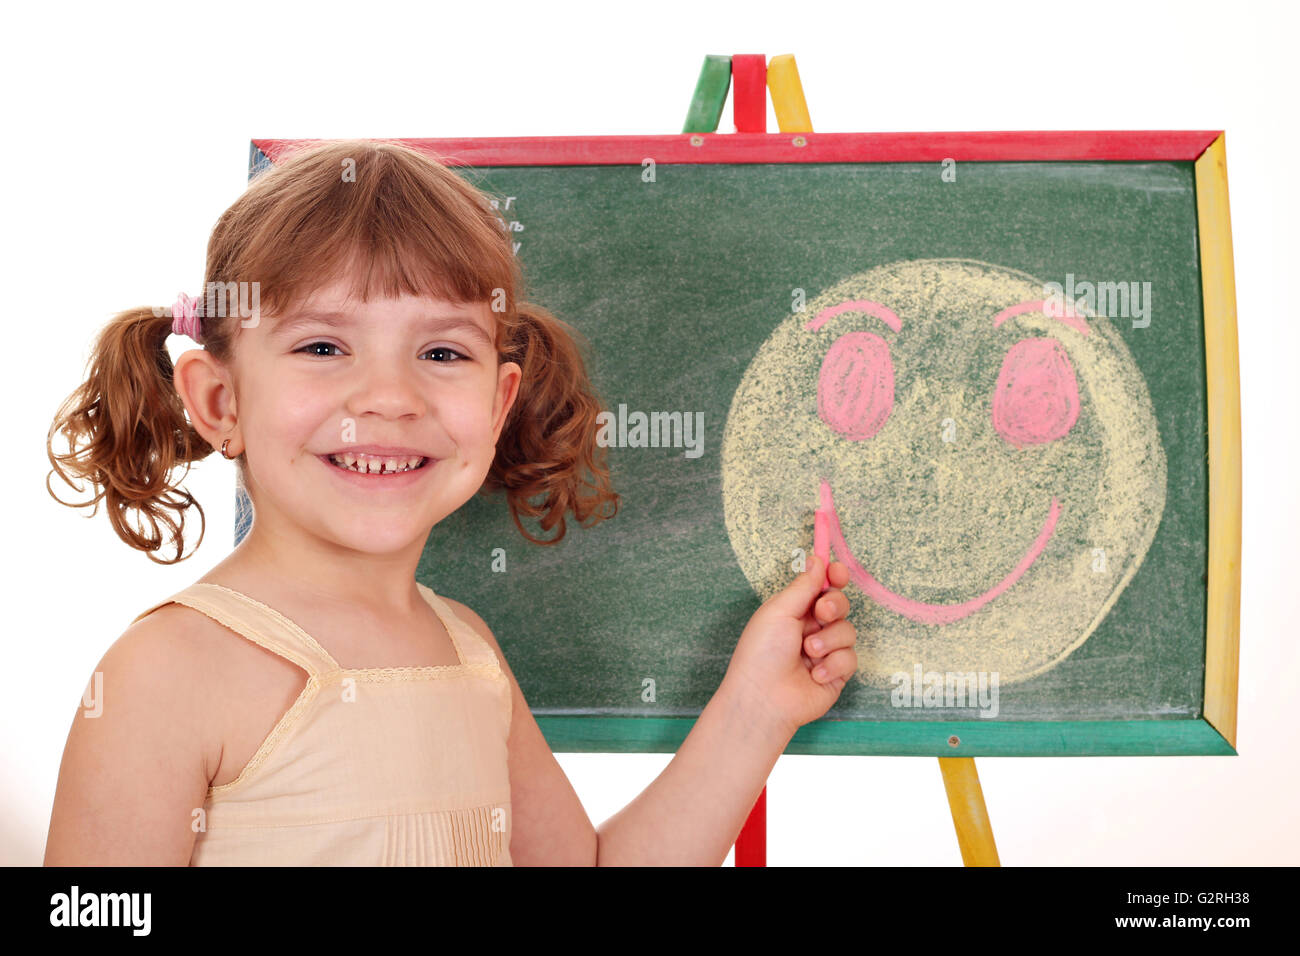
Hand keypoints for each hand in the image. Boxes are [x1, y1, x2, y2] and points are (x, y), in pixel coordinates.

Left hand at [722, 556, 857, 738]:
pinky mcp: (837, 673)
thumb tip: (817, 560)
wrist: (764, 698)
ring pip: (848, 631)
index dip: (834, 577)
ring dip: (829, 640)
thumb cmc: (762, 652)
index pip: (822, 587)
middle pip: (840, 604)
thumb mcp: (779, 610)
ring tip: (809, 653)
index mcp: (795, 610)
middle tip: (821, 614)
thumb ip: (804, 586)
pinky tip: (816, 674)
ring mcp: (826, 651)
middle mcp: (811, 629)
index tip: (838, 572)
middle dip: (834, 606)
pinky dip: (834, 664)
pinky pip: (851, 658)